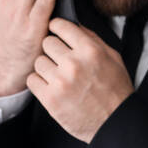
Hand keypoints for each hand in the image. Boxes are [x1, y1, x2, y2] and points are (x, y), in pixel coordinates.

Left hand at [26, 17, 133, 142]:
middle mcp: (74, 64)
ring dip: (46, 68)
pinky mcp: (50, 98)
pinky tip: (51, 87)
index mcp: (90, 51)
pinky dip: (39, 83)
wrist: (115, 122)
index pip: (61, 25)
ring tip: (58, 77)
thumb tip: (74, 25)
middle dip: (53, 51)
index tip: (57, 33)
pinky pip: (32, 80)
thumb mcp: (113, 58)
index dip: (57, 28)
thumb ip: (93, 40)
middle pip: (47, 42)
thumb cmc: (116, 91)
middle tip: (61, 61)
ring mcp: (61, 82)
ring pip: (38, 61)